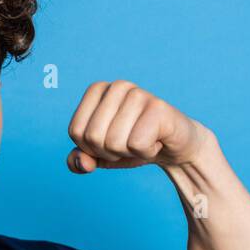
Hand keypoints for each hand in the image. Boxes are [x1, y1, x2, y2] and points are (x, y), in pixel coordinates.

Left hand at [66, 80, 209, 172]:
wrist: (174, 148)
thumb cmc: (134, 146)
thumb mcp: (101, 155)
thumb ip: (80, 159)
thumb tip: (81, 163)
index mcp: (98, 90)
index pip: (75, 131)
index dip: (91, 147)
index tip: (111, 141)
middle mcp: (117, 86)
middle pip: (93, 137)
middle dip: (110, 152)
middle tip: (130, 143)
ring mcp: (138, 93)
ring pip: (113, 142)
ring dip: (129, 152)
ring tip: (144, 140)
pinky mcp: (158, 107)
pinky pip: (136, 144)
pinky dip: (145, 152)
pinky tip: (156, 141)